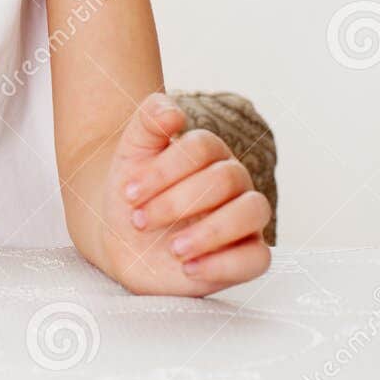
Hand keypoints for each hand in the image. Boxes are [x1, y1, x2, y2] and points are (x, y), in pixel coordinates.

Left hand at [92, 92, 272, 296]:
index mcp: (209, 153)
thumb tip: (174, 112)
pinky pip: (258, 258)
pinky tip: (189, 267)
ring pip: (254, 212)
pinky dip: (225, 264)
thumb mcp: (130, 155)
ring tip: (172, 248)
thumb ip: (149, 121)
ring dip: (210, 231)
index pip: (202, 148)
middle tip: (139, 220)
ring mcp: (243, 219)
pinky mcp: (244, 256)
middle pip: (225, 179)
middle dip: (177, 202)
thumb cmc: (132, 194)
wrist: (120, 239)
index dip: (165, 169)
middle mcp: (233, 182)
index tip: (128, 193)